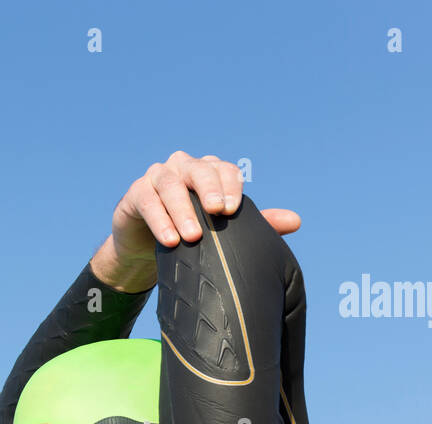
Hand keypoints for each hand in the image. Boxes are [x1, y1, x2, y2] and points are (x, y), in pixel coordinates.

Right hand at [110, 152, 300, 271]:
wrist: (145, 247)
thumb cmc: (189, 232)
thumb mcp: (222, 230)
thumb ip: (257, 223)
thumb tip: (296, 221)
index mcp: (207, 171)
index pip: (224, 170)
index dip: (230, 187)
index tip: (233, 210)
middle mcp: (183, 167)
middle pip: (199, 170)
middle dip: (209, 189)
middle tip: (218, 212)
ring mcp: (157, 177)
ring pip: (171, 185)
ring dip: (182, 210)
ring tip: (192, 236)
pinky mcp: (135, 193)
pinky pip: (148, 202)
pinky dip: (159, 220)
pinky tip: (169, 239)